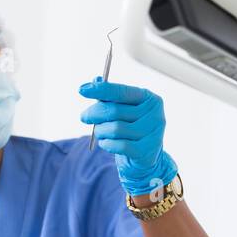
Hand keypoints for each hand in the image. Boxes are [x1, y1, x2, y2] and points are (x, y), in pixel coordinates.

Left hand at [78, 78, 176, 196]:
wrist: (144, 156)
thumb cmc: (130, 129)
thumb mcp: (122, 111)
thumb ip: (110, 96)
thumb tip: (94, 80)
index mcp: (149, 99)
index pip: (122, 91)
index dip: (101, 90)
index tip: (82, 89)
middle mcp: (155, 114)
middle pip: (115, 111)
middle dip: (95, 114)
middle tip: (84, 117)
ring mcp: (153, 133)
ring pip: (115, 129)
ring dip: (100, 131)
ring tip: (99, 132)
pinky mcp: (146, 150)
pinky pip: (119, 145)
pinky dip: (106, 144)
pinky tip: (105, 143)